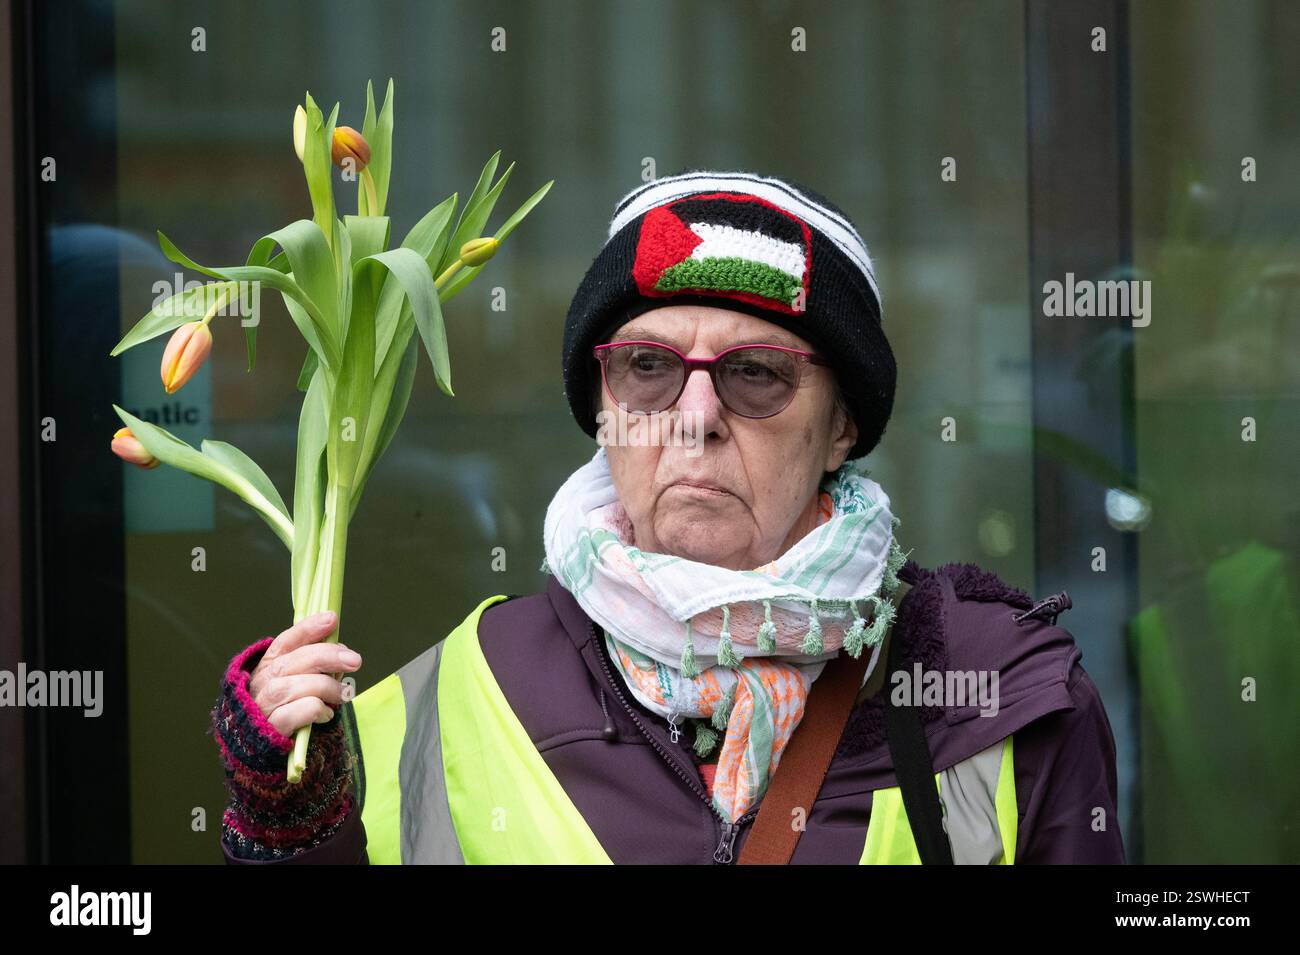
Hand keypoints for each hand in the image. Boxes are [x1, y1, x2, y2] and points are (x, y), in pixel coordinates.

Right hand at [247, 611, 362, 738]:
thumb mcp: (296, 682)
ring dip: (325, 686)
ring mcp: (262, 707)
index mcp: (267, 667)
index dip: (307, 629)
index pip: (285, 642)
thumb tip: (343, 652)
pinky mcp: (270, 730)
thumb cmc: (286, 709)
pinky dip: (315, 710)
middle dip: (326, 656)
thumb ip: (312, 666)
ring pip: (292, 687)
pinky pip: (293, 714)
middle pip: (291, 662)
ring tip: (342, 694)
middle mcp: (260, 684)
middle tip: (354, 660)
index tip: (331, 619)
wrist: (262, 748)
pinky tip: (326, 714)